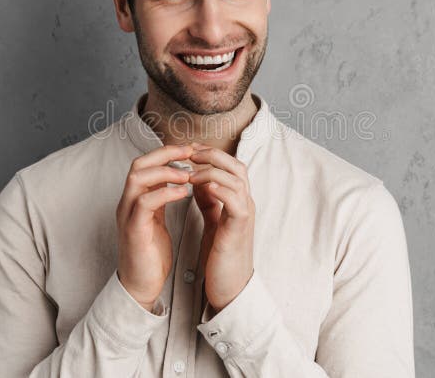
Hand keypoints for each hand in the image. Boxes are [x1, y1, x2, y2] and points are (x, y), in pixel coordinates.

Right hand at [116, 144, 193, 311]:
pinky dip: (165, 193)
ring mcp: (127, 215)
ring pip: (137, 178)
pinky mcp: (134, 229)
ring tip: (188, 174)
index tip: (189, 149)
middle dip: (164, 154)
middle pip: (138, 164)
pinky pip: (145, 202)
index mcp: (134, 199)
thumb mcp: (157, 219)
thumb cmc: (151, 253)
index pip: (144, 163)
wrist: (141, 285)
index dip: (166, 153)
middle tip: (189, 152)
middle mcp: (127, 203)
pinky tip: (185, 193)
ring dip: (165, 171)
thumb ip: (162, 198)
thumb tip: (177, 178)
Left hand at [187, 142, 254, 312]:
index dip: (210, 153)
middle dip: (212, 155)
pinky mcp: (240, 228)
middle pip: (236, 165)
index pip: (230, 165)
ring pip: (236, 179)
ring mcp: (245, 214)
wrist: (231, 286)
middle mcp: (245, 202)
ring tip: (190, 170)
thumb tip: (198, 181)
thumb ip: (209, 200)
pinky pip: (236, 201)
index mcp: (238, 200)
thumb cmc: (221, 255)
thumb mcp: (214, 221)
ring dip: (211, 170)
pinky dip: (220, 190)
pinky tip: (203, 187)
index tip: (189, 148)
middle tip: (189, 152)